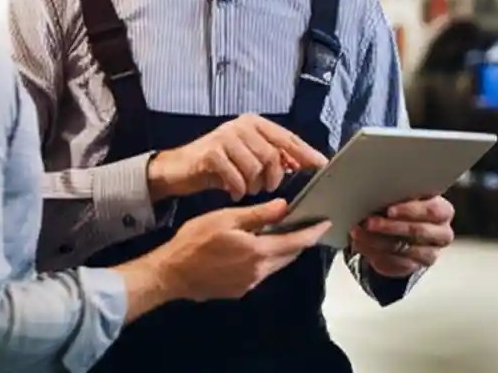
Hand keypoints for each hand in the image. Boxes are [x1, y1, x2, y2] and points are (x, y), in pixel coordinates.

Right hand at [148, 114, 327, 200]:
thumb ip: (272, 156)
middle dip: (273, 177)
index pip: (287, 137)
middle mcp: (241, 125)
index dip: (305, 152)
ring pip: (256, 167)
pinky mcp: (211, 153)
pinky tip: (233, 192)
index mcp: (254, 123)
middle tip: (265, 188)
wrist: (179, 168)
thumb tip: (303, 163)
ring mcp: (225, 137)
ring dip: (253, 185)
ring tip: (245, 189)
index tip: (321, 165)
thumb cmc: (217, 164)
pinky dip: (237, 188)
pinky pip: (236, 176)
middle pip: (273, 154)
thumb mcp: (247, 156)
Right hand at [152, 199, 331, 301]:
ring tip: (284, 234)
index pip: (295, 242)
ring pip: (276, 265)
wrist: (172, 274)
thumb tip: (283, 207)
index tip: (325, 223)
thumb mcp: (225, 219)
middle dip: (300, 241)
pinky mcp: (240, 290)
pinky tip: (257, 249)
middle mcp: (259, 272)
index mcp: (258, 252)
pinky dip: (267, 260)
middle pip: (289, 255)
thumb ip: (257, 215)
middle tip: (307, 226)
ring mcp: (249, 283)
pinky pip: (261, 273)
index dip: (312, 232)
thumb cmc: (194, 242)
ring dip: (283, 250)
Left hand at [349, 196, 454, 278]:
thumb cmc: (405, 206)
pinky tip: (361, 245)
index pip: (431, 211)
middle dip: (390, 226)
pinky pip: (394, 262)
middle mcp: (441, 233)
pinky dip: (374, 253)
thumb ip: (399, 194)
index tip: (389, 209)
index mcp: (443, 211)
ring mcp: (430, 252)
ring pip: (403, 248)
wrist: (403, 231)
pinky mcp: (414, 266)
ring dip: (377, 241)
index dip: (409, 210)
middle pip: (418, 231)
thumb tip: (377, 190)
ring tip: (359, 233)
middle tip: (369, 222)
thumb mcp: (405, 196)